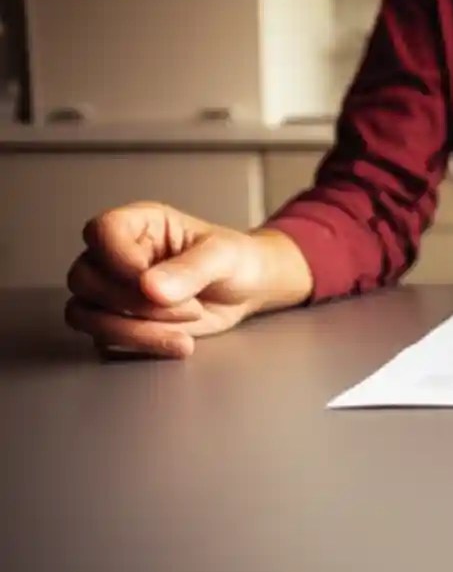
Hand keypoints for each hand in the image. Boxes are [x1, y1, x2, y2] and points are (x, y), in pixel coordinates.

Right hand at [65, 202, 272, 358]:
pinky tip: (178, 344)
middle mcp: (117, 254)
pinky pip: (104, 340)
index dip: (120, 260)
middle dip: (136, 304)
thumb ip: (190, 269)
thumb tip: (151, 288)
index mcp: (139, 224)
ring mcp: (113, 289)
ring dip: (134, 331)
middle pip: (85, 279)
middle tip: (190, 309)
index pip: (101, 232)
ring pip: (85, 314)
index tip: (154, 284)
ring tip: (183, 334)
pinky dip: (140, 347)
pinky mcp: (120, 320)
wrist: (248, 290)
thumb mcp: (223, 256)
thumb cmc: (235, 260)